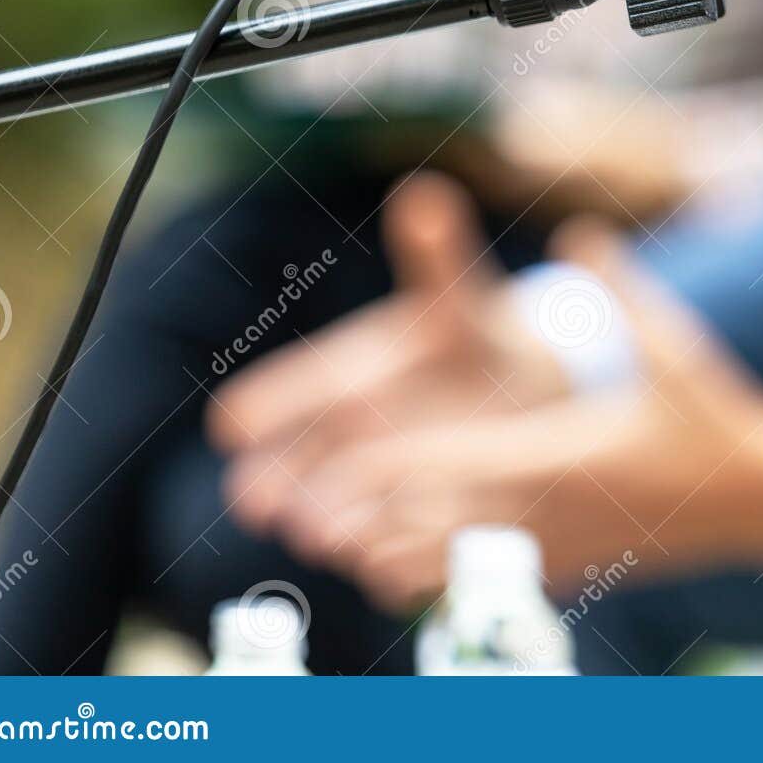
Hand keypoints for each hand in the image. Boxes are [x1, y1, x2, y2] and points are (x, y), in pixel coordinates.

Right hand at [208, 173, 568, 538]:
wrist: (532, 389)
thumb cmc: (480, 338)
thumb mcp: (462, 297)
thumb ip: (438, 254)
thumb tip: (423, 194)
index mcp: (358, 369)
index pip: (300, 386)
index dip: (267, 406)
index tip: (230, 426)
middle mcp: (360, 427)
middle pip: (308, 456)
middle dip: (283, 478)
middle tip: (256, 500)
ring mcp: (386, 471)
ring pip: (344, 500)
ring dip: (328, 518)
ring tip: (316, 536)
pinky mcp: (419, 508)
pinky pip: (393, 534)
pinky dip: (388, 551)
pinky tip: (381, 567)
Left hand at [252, 222, 762, 610]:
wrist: (761, 497)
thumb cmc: (713, 420)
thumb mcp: (673, 347)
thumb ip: (623, 288)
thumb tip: (582, 227)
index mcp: (564, 453)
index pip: (457, 465)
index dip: (391, 471)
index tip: (332, 469)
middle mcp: (551, 505)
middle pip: (438, 521)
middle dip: (370, 520)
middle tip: (302, 519)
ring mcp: (560, 542)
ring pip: (456, 560)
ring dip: (393, 554)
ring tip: (334, 548)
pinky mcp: (571, 562)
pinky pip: (489, 580)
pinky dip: (438, 580)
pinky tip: (397, 577)